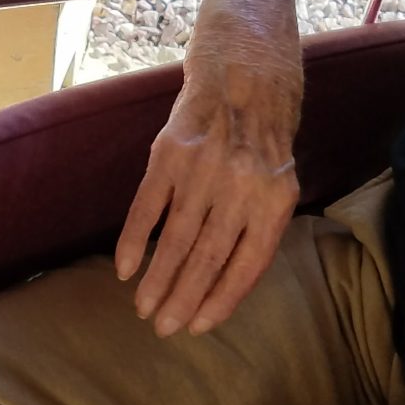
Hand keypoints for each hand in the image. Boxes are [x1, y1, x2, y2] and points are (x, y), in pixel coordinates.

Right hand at [114, 60, 300, 337]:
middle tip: (163, 329)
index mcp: (274, 200)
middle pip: (208, 256)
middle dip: (183, 298)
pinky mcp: (169, 154)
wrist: (242, 75)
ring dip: (158, 278)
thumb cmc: (262, 141)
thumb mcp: (278, 183)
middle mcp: (239, 187)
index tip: (198, 326)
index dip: (221, 300)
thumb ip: (258, 228)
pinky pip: (148, 206)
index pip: (247, 264)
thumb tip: (225, 285)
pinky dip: (135, 240)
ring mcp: (202, 170)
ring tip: (144, 309)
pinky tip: (126, 269)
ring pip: (177, 238)